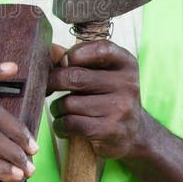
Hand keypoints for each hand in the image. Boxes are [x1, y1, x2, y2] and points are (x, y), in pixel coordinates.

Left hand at [48, 40, 144, 159]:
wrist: (133, 132)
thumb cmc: (108, 97)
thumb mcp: (102, 74)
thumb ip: (79, 60)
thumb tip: (51, 50)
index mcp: (126, 64)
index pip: (102, 49)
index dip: (76, 53)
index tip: (64, 62)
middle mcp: (127, 84)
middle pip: (75, 77)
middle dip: (54, 82)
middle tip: (49, 87)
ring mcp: (120, 108)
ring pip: (69, 103)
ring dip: (57, 108)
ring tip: (61, 110)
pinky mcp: (110, 130)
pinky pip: (71, 123)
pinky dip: (60, 125)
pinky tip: (64, 126)